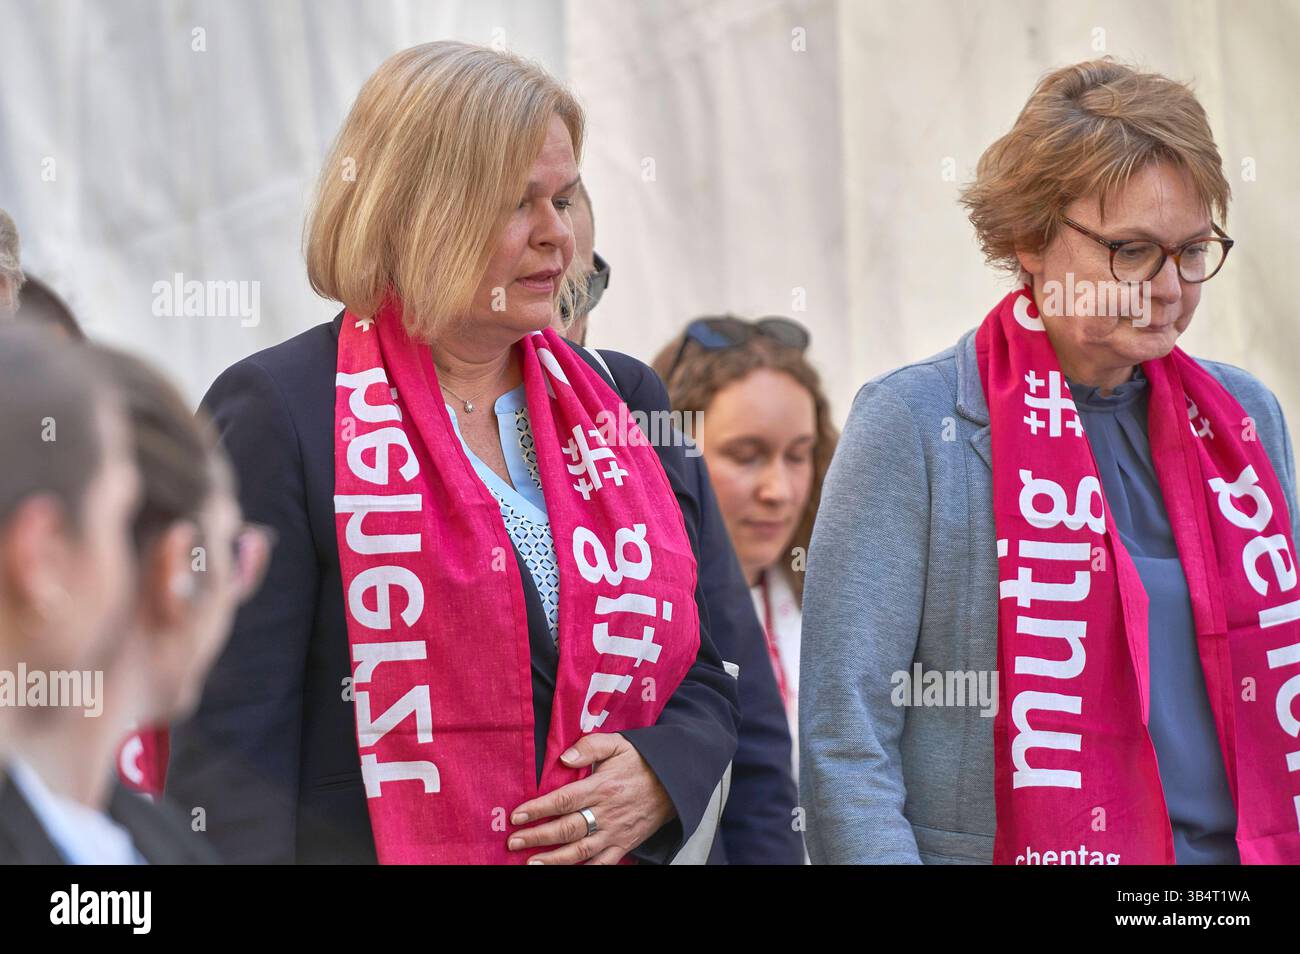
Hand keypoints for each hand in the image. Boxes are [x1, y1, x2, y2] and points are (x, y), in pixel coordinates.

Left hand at [507, 732, 674, 864]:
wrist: (674, 782)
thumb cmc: (642, 762)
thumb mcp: (618, 743)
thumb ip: (590, 747)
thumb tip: (564, 758)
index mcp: (602, 786)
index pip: (564, 799)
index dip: (539, 809)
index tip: (517, 815)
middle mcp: (607, 812)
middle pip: (567, 828)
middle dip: (537, 836)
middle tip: (514, 841)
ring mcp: (616, 832)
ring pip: (581, 850)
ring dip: (554, 859)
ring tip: (531, 863)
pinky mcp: (624, 844)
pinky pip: (602, 863)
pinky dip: (584, 870)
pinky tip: (565, 872)